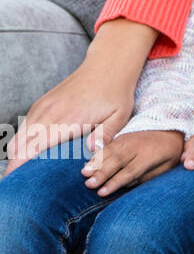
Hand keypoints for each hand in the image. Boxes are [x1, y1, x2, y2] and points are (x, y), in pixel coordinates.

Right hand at [6, 18, 157, 172]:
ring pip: (18, 137)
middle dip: (14, 168)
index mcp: (66, 120)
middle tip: (17, 188)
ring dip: (16, 156)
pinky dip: (20, 143)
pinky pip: (23, 127)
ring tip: (20, 176)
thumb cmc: (116, 93)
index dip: (20, 167)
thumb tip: (93, 151)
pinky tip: (27, 156)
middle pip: (20, 146)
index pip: (34, 148)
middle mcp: (48, 114)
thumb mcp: (119, 115)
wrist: (107, 66)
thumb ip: (106, 135)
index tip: (15, 184)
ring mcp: (42, 108)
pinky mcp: (41, 104)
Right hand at [81, 130, 182, 196]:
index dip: (116, 182)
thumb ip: (147, 176)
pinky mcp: (122, 136)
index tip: (102, 193)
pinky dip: (97, 154)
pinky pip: (108, 145)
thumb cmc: (169, 154)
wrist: (171, 129)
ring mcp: (129, 139)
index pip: (131, 171)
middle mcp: (138, 146)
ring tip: (84, 173)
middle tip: (89, 184)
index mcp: (151, 155)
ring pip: (110, 151)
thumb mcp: (166, 167)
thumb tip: (126, 184)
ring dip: (96, 162)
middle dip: (102, 173)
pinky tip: (88, 163)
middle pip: (118, 161)